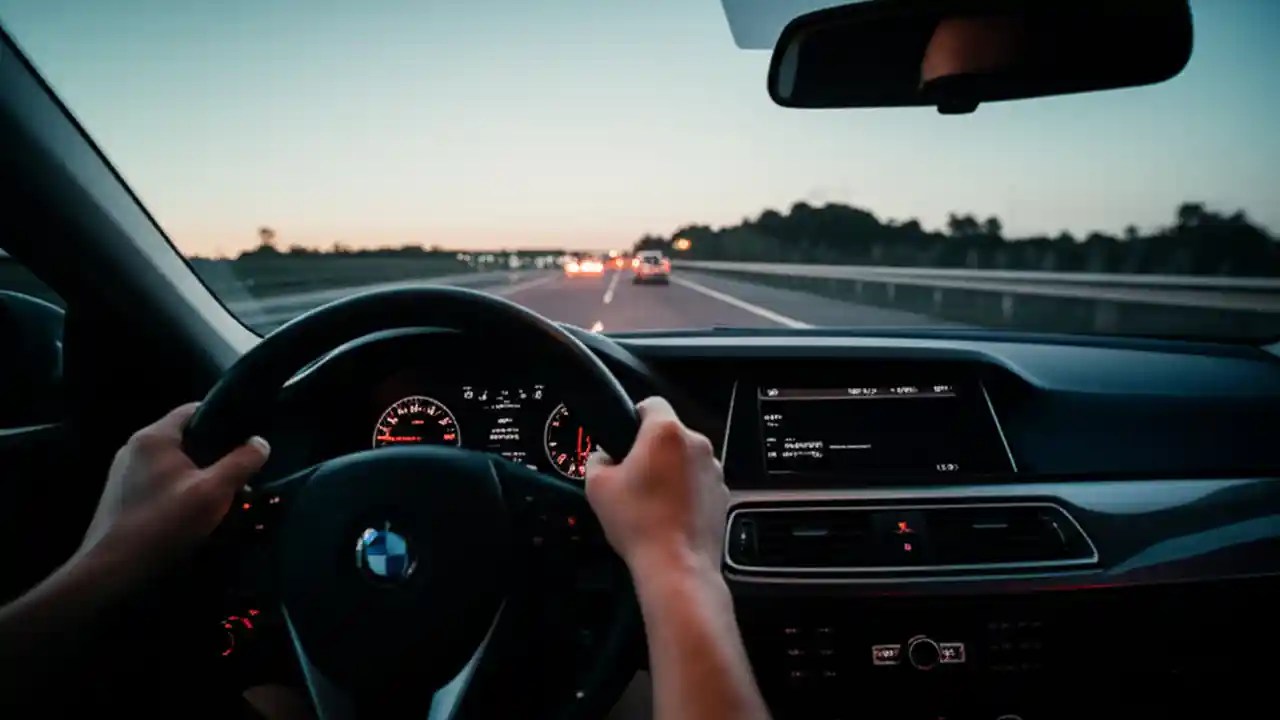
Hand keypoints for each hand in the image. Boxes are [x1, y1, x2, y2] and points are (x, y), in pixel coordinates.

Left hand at [79, 403, 270, 573]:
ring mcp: (123, 472)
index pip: (194, 410)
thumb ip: (241, 463)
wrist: (110, 570)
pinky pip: (159, 480)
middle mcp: (134, 447)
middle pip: (185, 437)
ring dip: (198, 474)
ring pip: (173, 462)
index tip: (247, 440)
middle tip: (240, 474)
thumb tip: (260, 442)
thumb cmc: (163, 524)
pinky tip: (192, 512)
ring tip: (221, 497)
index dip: (225, 420)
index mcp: (154, 437)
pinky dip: (180, 488)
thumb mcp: (212, 493)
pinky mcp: (120, 495)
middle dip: (215, 453)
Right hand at [585, 397, 727, 581]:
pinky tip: (669, 513)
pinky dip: (686, 491)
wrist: (676, 566)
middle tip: (631, 475)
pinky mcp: (723, 494)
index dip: (633, 416)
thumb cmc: (638, 523)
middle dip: (650, 449)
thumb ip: (596, 459)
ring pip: (685, 459)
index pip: (650, 403)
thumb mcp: (597, 486)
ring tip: (650, 500)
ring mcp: (714, 470)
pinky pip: (699, 482)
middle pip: (669, 433)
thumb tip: (603, 456)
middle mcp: (697, 444)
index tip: (624, 435)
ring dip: (670, 470)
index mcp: (666, 432)